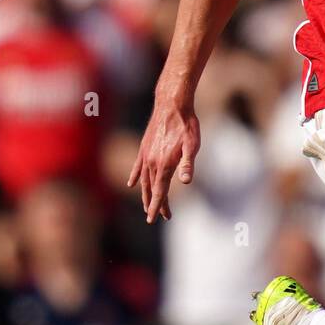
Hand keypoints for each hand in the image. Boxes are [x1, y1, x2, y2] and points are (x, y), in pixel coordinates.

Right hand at [127, 98, 200, 223]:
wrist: (172, 104)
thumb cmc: (186, 125)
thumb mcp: (193, 145)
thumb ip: (188, 164)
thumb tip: (185, 182)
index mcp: (164, 164)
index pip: (159, 192)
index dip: (157, 207)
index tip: (154, 219)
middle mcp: (152, 162)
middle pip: (152, 189)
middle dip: (156, 204)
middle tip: (162, 216)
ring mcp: (146, 155)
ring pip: (144, 180)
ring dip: (146, 194)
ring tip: (148, 205)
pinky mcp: (144, 147)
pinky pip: (137, 167)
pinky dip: (135, 177)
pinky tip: (132, 184)